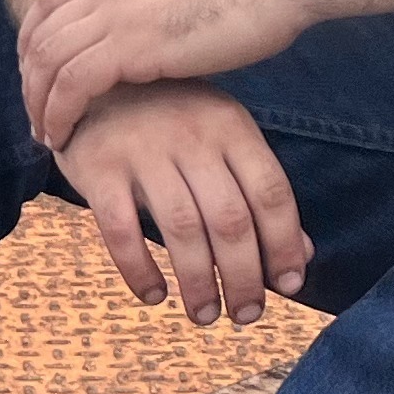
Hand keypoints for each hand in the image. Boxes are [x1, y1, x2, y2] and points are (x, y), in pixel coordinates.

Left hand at [16, 0, 308, 151]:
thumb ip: (156, 6)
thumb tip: (156, 31)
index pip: (50, 1)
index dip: (33, 40)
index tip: (36, 75)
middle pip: (41, 33)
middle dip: (30, 79)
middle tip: (36, 115)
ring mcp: (115, 14)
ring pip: (49, 61)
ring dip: (38, 103)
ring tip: (45, 136)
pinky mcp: (130, 46)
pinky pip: (72, 84)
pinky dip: (59, 113)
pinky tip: (62, 138)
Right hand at [54, 83, 309, 326]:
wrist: (90, 78)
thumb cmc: (167, 117)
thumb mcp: (220, 139)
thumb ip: (258, 192)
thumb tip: (304, 256)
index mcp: (230, 125)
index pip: (271, 193)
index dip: (285, 244)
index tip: (289, 286)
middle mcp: (191, 135)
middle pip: (230, 219)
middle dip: (243, 277)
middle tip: (245, 315)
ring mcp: (142, 149)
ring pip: (181, 229)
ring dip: (197, 283)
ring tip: (204, 315)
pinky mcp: (98, 166)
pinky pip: (121, 229)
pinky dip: (139, 269)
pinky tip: (153, 295)